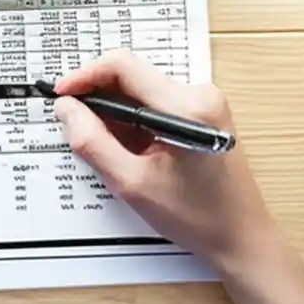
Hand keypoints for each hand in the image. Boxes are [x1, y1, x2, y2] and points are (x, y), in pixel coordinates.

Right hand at [54, 51, 303, 303]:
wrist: (241, 237)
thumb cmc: (196, 217)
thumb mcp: (132, 184)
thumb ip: (93, 142)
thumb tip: (67, 109)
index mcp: (186, 107)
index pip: (123, 66)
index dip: (85, 76)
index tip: (62, 95)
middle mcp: (200, 94)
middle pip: (131, 75)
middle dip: (98, 98)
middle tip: (77, 128)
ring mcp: (205, 101)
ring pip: (141, 89)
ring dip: (116, 112)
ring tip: (111, 150)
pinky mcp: (204, 112)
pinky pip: (155, 102)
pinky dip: (134, 120)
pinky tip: (132, 151)